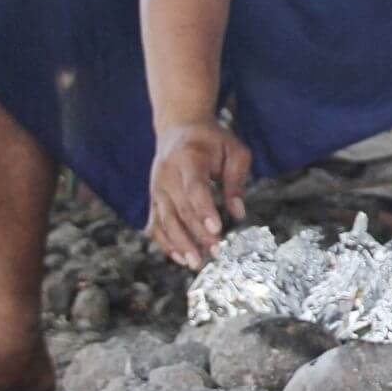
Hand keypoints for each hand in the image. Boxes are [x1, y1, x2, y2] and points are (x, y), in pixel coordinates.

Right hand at [147, 120, 250, 269]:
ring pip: (164, 220)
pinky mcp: (153, 197)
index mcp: (189, 158)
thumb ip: (236, 182)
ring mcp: (157, 187)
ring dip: (179, 243)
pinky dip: (164, 242)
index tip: (217, 230)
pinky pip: (155, 223)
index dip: (204, 210)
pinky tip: (178, 257)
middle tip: (215, 253)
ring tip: (195, 263)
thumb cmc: (213, 141)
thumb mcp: (234, 151)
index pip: (194, 188)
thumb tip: (238, 213)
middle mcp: (167, 174)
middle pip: (180, 208)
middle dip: (197, 234)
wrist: (179, 128)